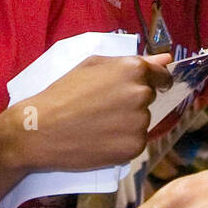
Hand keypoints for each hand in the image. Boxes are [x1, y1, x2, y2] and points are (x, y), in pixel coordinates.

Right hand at [13, 53, 169, 170]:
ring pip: (142, 121)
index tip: (138, 88)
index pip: (161, 76)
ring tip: (99, 123)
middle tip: (104, 106)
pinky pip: (136, 141)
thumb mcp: (93, 65)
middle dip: (133, 101)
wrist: (41, 128)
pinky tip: (101, 138)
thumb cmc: (63, 91)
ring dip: (128, 122)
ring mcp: (139, 123)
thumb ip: (133, 61)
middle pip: (149, 98)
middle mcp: (141, 94)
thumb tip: (167, 60)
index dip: (151, 82)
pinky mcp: (134, 147)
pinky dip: (123, 141)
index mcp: (133, 69)